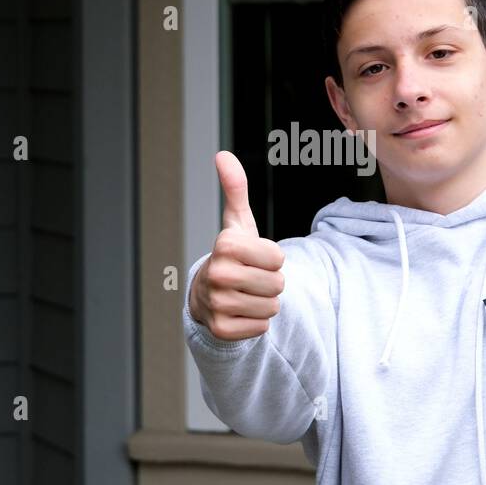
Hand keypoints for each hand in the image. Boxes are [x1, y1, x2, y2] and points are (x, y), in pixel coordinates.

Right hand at [189, 151, 286, 340]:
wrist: (207, 294)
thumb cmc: (232, 255)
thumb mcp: (237, 222)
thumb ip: (235, 188)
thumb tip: (222, 155)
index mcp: (226, 245)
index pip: (278, 257)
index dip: (272, 258)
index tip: (253, 258)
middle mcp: (218, 274)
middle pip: (278, 284)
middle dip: (271, 283)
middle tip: (251, 279)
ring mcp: (217, 304)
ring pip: (272, 307)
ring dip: (264, 302)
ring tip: (246, 294)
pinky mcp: (222, 329)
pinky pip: (262, 327)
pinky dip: (256, 322)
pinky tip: (240, 312)